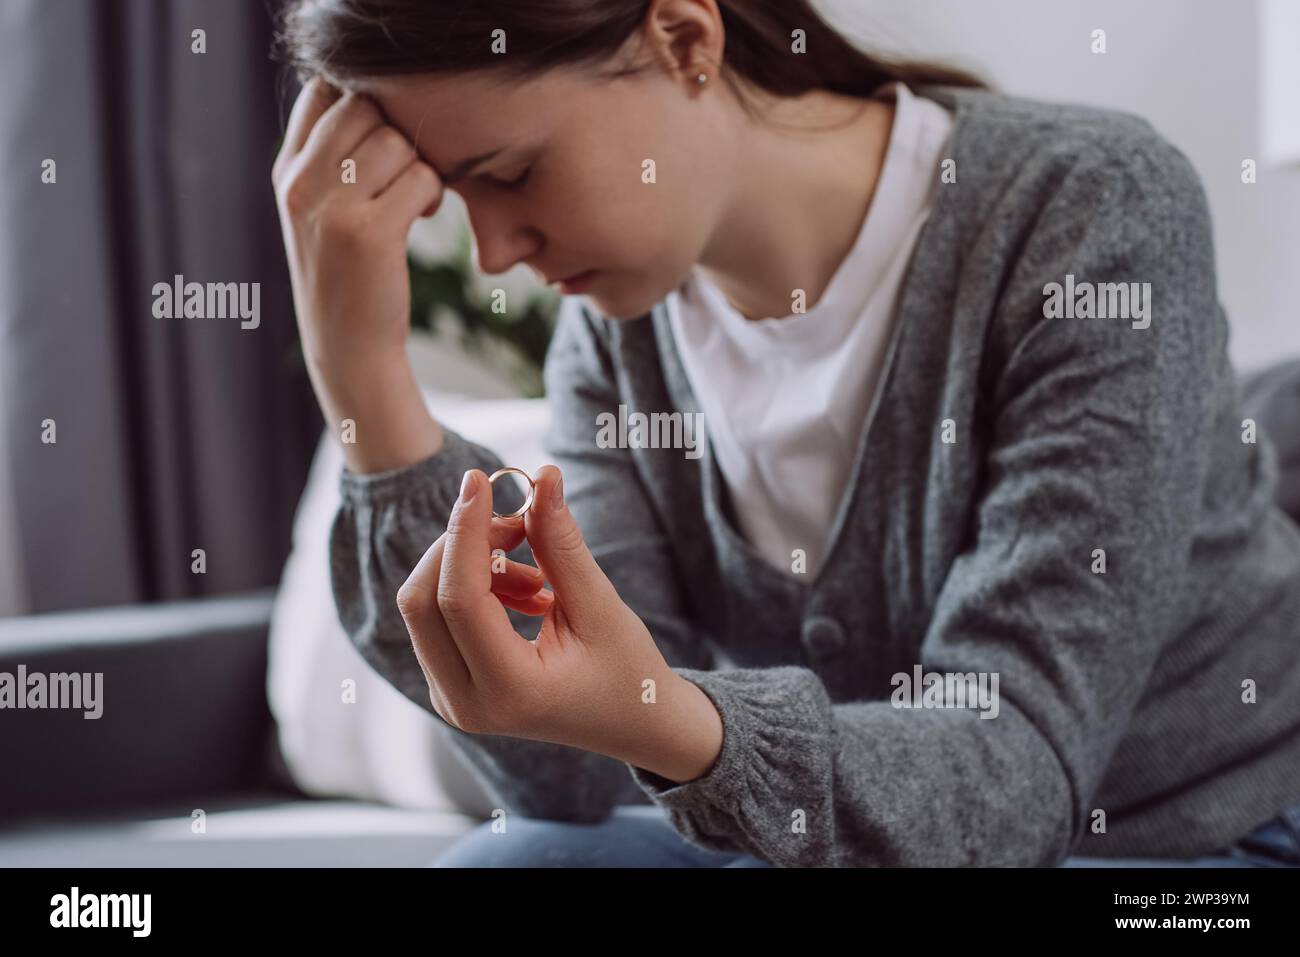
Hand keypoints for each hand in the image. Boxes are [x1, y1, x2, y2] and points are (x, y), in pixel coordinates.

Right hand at [271, 76, 444, 471]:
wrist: (349, 349)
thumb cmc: (348, 275)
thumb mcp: (321, 210)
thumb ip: (332, 154)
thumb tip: (371, 94)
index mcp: (287, 171)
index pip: (323, 90)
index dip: (363, 101)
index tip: (381, 140)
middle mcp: (299, 183)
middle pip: (364, 106)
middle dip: (397, 132)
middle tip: (403, 173)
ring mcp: (331, 207)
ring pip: (395, 140)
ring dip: (418, 165)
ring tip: (411, 200)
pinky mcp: (368, 233)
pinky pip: (419, 177)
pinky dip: (430, 192)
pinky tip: (420, 217)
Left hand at [395, 466, 724, 782]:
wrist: (632, 725)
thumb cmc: (627, 669)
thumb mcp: (600, 605)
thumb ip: (562, 543)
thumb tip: (542, 477)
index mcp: (509, 691)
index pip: (459, 599)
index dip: (464, 531)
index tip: (479, 480)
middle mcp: (465, 705)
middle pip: (421, 601)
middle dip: (459, 545)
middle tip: (516, 523)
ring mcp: (449, 701)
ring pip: (422, 607)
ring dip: (469, 567)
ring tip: (537, 575)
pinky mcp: (448, 687)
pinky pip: (436, 620)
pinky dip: (471, 588)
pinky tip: (525, 592)